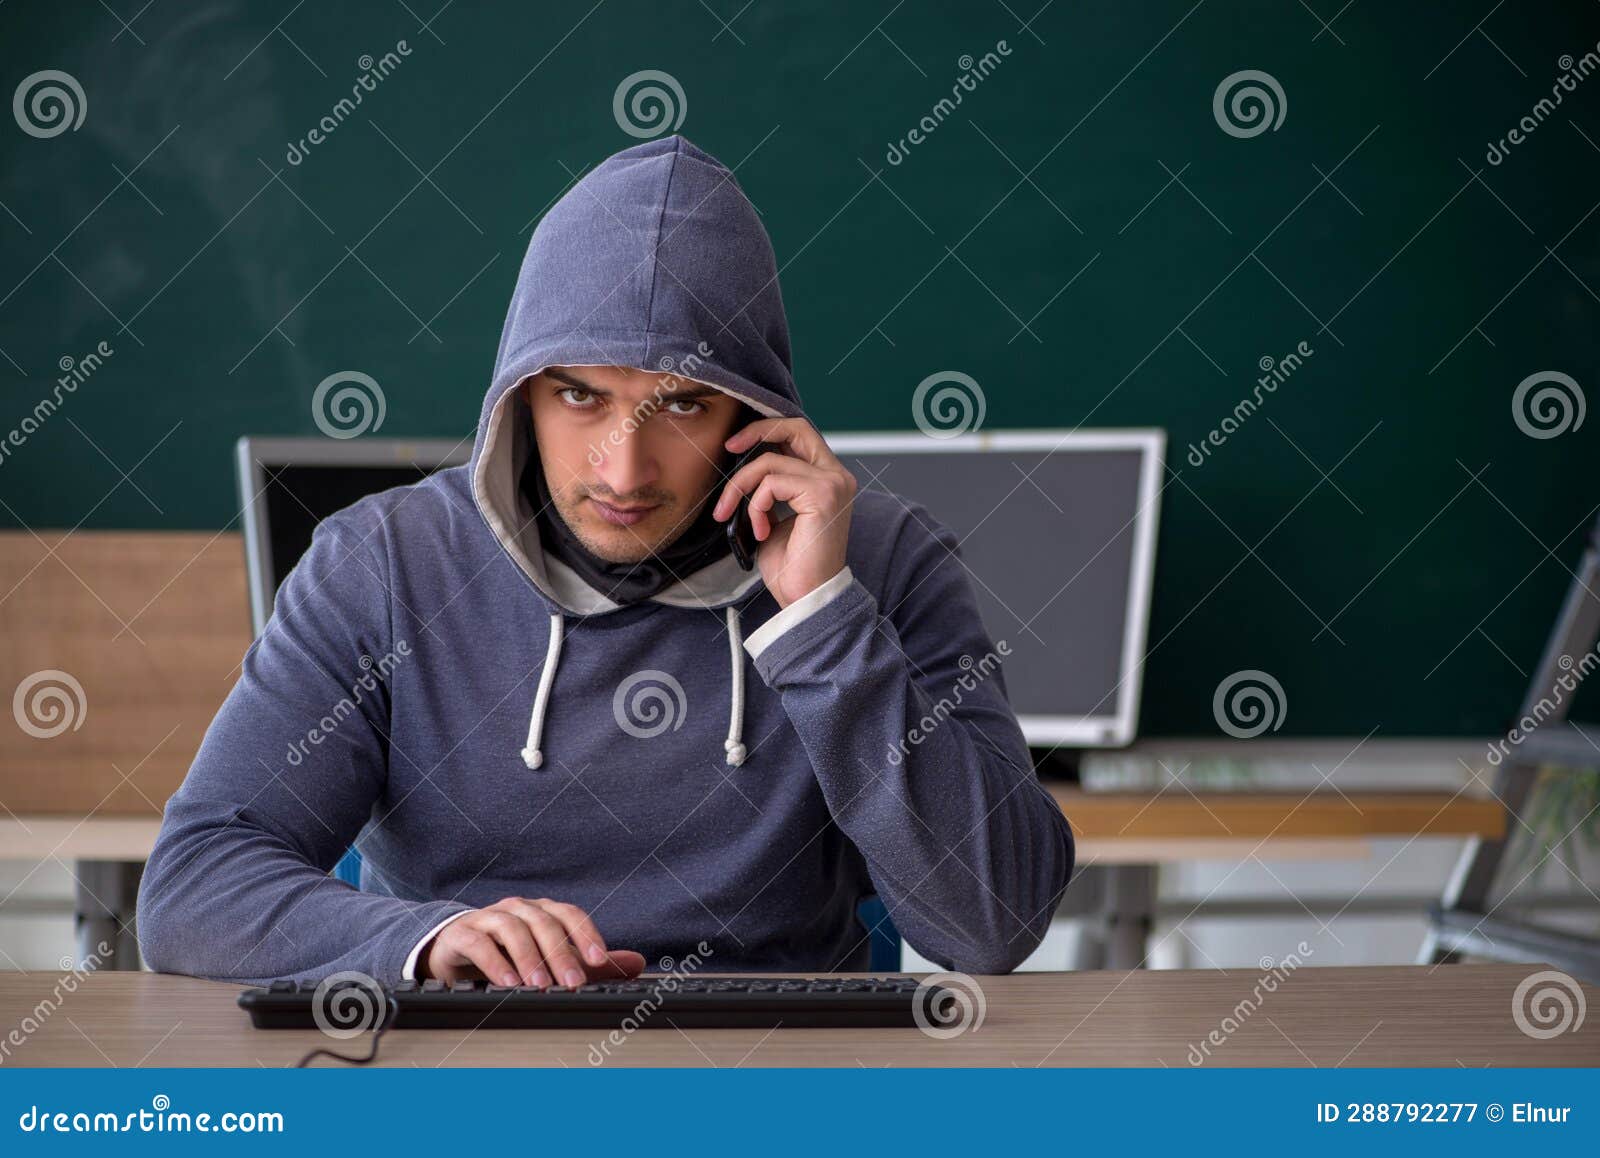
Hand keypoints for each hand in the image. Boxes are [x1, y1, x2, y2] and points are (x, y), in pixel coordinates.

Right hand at [418, 896, 645, 987]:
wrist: (454, 950)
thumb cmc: (506, 952)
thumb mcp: (550, 958)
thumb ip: (589, 962)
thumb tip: (635, 964)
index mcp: (542, 911)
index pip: (570, 915)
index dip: (586, 935)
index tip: (600, 961)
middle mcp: (518, 909)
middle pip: (544, 922)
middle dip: (561, 953)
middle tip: (572, 982)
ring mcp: (488, 918)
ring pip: (512, 928)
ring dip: (529, 957)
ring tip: (539, 984)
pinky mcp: (463, 933)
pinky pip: (479, 942)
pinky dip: (494, 962)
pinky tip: (506, 982)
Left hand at [712, 417, 856, 608]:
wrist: (806, 597)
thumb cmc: (792, 565)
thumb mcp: (774, 517)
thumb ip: (770, 489)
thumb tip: (743, 469)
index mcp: (829, 479)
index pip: (800, 435)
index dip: (767, 430)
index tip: (735, 445)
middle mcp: (837, 476)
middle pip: (795, 427)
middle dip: (756, 431)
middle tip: (729, 447)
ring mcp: (832, 484)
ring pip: (771, 461)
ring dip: (741, 487)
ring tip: (732, 514)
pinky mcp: (822, 495)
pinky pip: (772, 482)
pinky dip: (755, 505)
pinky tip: (761, 530)